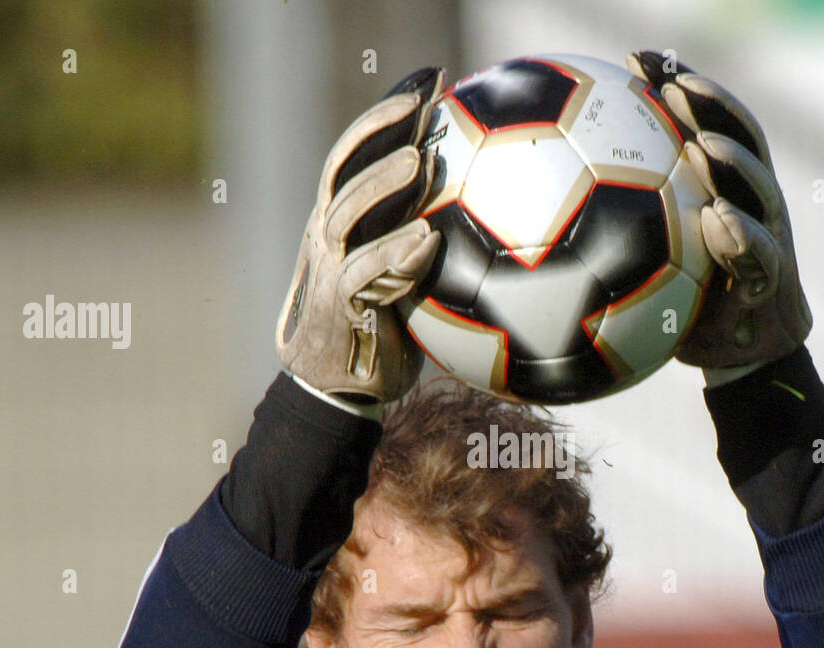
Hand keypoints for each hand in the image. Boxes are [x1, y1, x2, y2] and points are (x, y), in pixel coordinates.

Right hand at [274, 67, 445, 404]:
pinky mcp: (339, 306)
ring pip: (345, 211)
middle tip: (424, 98)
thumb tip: (497, 225)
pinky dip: (395, 252)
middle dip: (380, 127)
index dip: (388, 113)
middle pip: (344, 167)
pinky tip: (428, 237)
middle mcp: (327, 236)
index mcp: (341, 222)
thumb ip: (428, 249)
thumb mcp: (405, 284)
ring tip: (418, 159)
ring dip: (382, 184)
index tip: (431, 78)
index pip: (357, 153)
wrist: (336, 393)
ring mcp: (328, 269)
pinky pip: (366, 273)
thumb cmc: (381, 336)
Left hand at [626, 51, 811, 375]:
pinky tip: (719, 221)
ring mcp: (769, 235)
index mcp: (720, 186)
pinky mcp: (776, 279)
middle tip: (671, 83)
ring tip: (706, 146)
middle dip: (708, 105)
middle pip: (737, 137)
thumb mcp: (646, 265)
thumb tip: (531, 219)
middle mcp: (749, 200)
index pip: (701, 123)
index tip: (632, 61)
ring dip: (735, 163)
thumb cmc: (685, 307)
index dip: (673, 87)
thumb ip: (611, 235)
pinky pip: (764, 253)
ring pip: (759, 187)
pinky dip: (743, 235)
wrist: (740, 357)